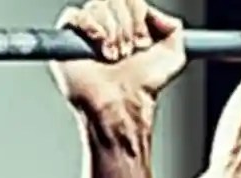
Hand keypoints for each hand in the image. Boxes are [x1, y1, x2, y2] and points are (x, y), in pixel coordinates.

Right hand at [50, 0, 186, 110]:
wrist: (122, 103)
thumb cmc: (142, 87)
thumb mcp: (173, 56)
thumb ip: (172, 28)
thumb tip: (158, 14)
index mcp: (129, 24)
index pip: (131, 0)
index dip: (138, 18)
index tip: (142, 43)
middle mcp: (108, 24)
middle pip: (115, 0)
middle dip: (126, 29)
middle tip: (127, 53)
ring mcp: (87, 29)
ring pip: (97, 6)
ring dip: (112, 35)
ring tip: (113, 56)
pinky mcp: (67, 37)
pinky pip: (76, 15)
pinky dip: (92, 31)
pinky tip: (99, 50)